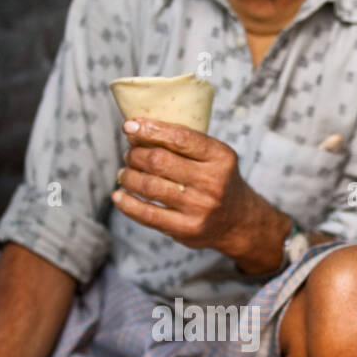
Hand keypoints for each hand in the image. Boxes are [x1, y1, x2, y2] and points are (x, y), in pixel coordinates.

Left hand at [112, 118, 290, 271]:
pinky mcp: (187, 229)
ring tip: (124, 173)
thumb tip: (136, 130)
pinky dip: (128, 203)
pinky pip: (148, 214)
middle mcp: (212, 182)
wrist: (237, 221)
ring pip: (150, 186)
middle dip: (135, 155)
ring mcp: (200, 208)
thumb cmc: (217, 180)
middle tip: (129, 155)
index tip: (129, 127)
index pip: (180, 138)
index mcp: (220, 157)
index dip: (150, 130)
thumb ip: (185, 144)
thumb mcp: (214, 156)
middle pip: (159, 161)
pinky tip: (119, 196)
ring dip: (129, 176)